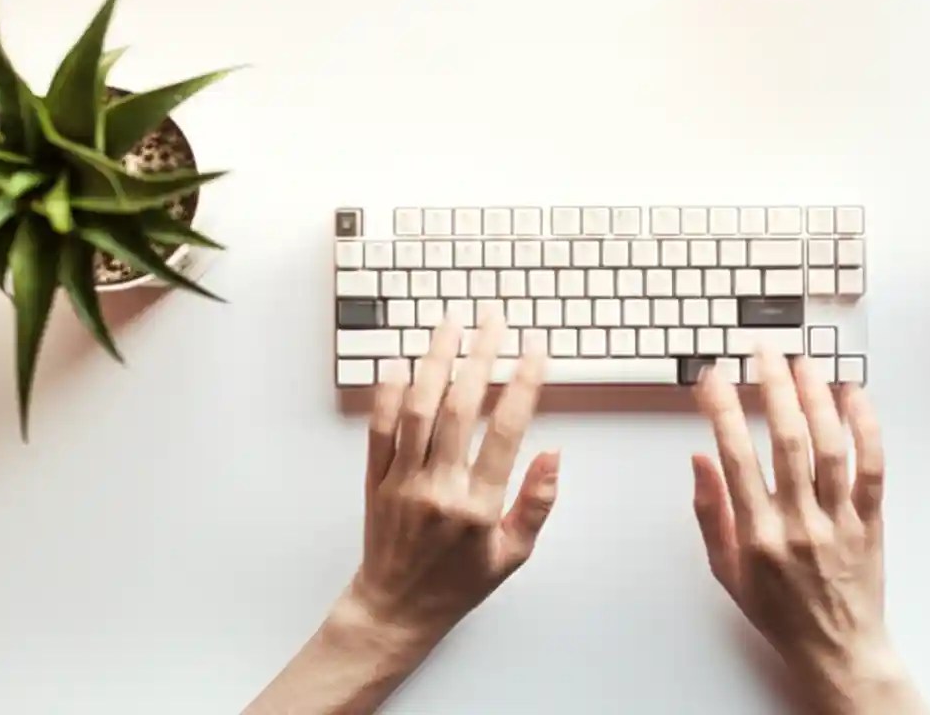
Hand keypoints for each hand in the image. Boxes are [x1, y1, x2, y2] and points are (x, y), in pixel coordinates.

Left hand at [245, 315, 558, 713]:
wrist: (396, 610)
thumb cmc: (458, 584)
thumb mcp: (513, 555)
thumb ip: (536, 503)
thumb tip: (554, 453)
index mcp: (479, 506)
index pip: (506, 430)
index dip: (523, 383)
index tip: (534, 349)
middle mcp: (439, 488)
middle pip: (461, 406)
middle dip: (480, 355)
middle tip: (493, 317)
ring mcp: (403, 482)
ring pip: (418, 409)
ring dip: (434, 361)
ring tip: (449, 323)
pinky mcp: (375, 481)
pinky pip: (379, 430)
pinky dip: (388, 394)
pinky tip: (399, 362)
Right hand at [690, 349, 926, 713]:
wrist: (837, 649)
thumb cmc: (778, 612)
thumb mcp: (726, 571)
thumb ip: (710, 514)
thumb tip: (700, 458)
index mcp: (758, 535)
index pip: (736, 456)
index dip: (722, 409)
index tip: (713, 377)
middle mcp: (799, 522)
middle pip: (787, 440)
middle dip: (773, 387)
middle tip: (763, 352)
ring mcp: (839, 520)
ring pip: (830, 446)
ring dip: (817, 397)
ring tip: (804, 363)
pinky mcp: (871, 520)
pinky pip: (873, 467)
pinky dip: (866, 428)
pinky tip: (854, 396)